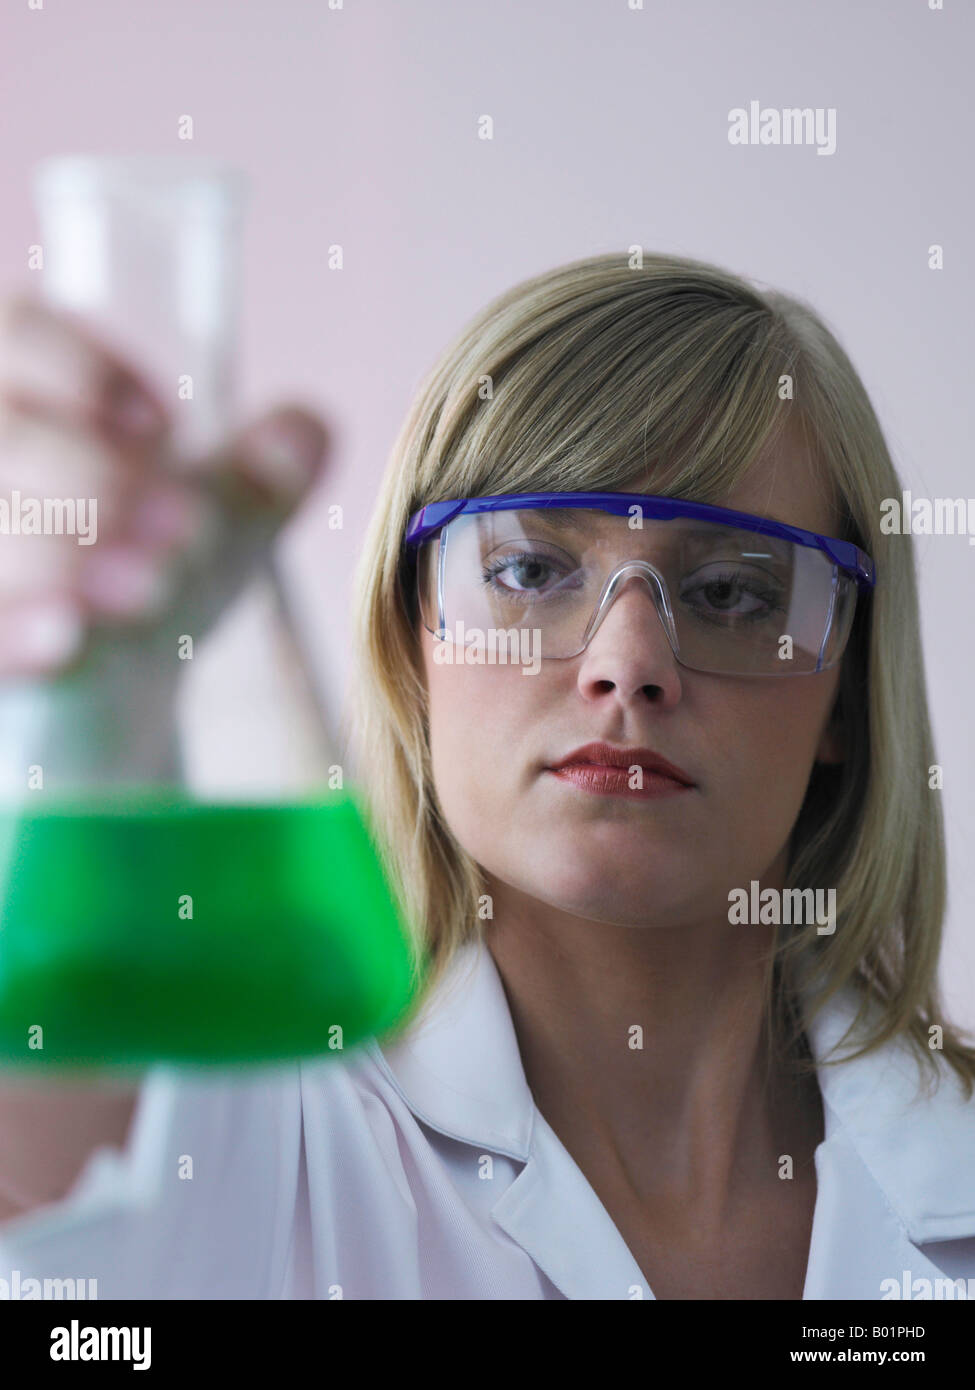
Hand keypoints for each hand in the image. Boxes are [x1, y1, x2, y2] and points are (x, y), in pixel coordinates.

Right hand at [0, 294, 330, 679]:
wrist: (102, 705)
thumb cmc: (144, 580)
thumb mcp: (217, 528)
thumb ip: (256, 478)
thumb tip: (306, 432)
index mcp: (22, 403)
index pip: (12, 336)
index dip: (79, 367)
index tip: (162, 426)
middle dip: (92, 475)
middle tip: (186, 525)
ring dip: (57, 551)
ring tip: (152, 587)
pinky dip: (13, 630)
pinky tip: (67, 639)